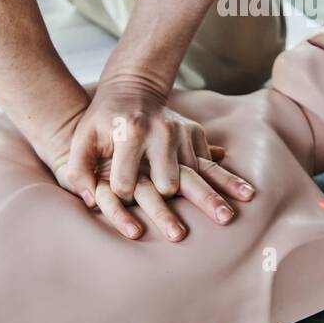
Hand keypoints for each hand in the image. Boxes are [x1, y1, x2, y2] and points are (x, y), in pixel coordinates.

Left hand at [53, 73, 254, 238]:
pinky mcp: (195, 134)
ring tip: (228, 218)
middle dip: (170, 208)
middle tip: (178, 235)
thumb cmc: (103, 119)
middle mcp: (160, 134)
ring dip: (212, 198)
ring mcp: (182, 134)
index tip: (118, 197)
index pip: (126, 181)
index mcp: (130, 134)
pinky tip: (244, 194)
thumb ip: (79, 168)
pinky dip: (226, 179)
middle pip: (169, 182)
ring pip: (199, 173)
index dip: (119, 195)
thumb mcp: (84, 138)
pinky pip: (210, 163)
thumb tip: (88, 200)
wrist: (134, 87)